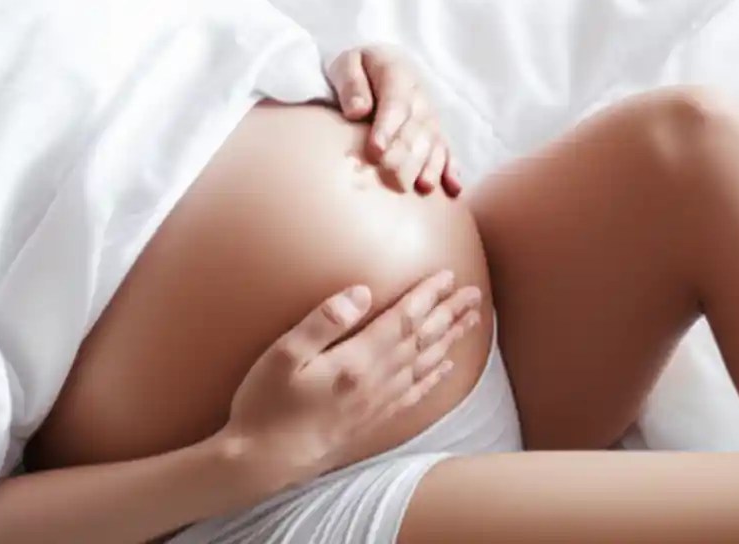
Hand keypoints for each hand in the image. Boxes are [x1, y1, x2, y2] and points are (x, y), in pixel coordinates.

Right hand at [216, 271, 481, 490]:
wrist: (263, 463)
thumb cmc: (265, 404)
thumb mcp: (283, 354)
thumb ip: (323, 320)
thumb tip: (362, 292)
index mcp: (356, 360)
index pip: (402, 319)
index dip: (427, 295)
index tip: (448, 275)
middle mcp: (376, 381)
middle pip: (422, 339)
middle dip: (449, 313)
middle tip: (474, 294)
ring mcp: (377, 403)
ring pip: (425, 363)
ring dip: (449, 339)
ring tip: (471, 321)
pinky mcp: (373, 420)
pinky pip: (415, 393)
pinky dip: (434, 377)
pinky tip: (446, 367)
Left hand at [327, 44, 461, 196]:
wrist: (380, 65)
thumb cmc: (358, 69)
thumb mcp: (347, 63)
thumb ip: (351, 84)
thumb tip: (357, 110)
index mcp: (397, 74)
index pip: (395, 104)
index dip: (387, 128)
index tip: (375, 150)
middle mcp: (419, 97)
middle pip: (416, 128)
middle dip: (405, 154)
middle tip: (390, 177)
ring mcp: (431, 116)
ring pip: (434, 142)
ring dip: (429, 166)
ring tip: (421, 188)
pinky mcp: (436, 132)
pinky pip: (447, 151)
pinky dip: (452, 170)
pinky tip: (454, 189)